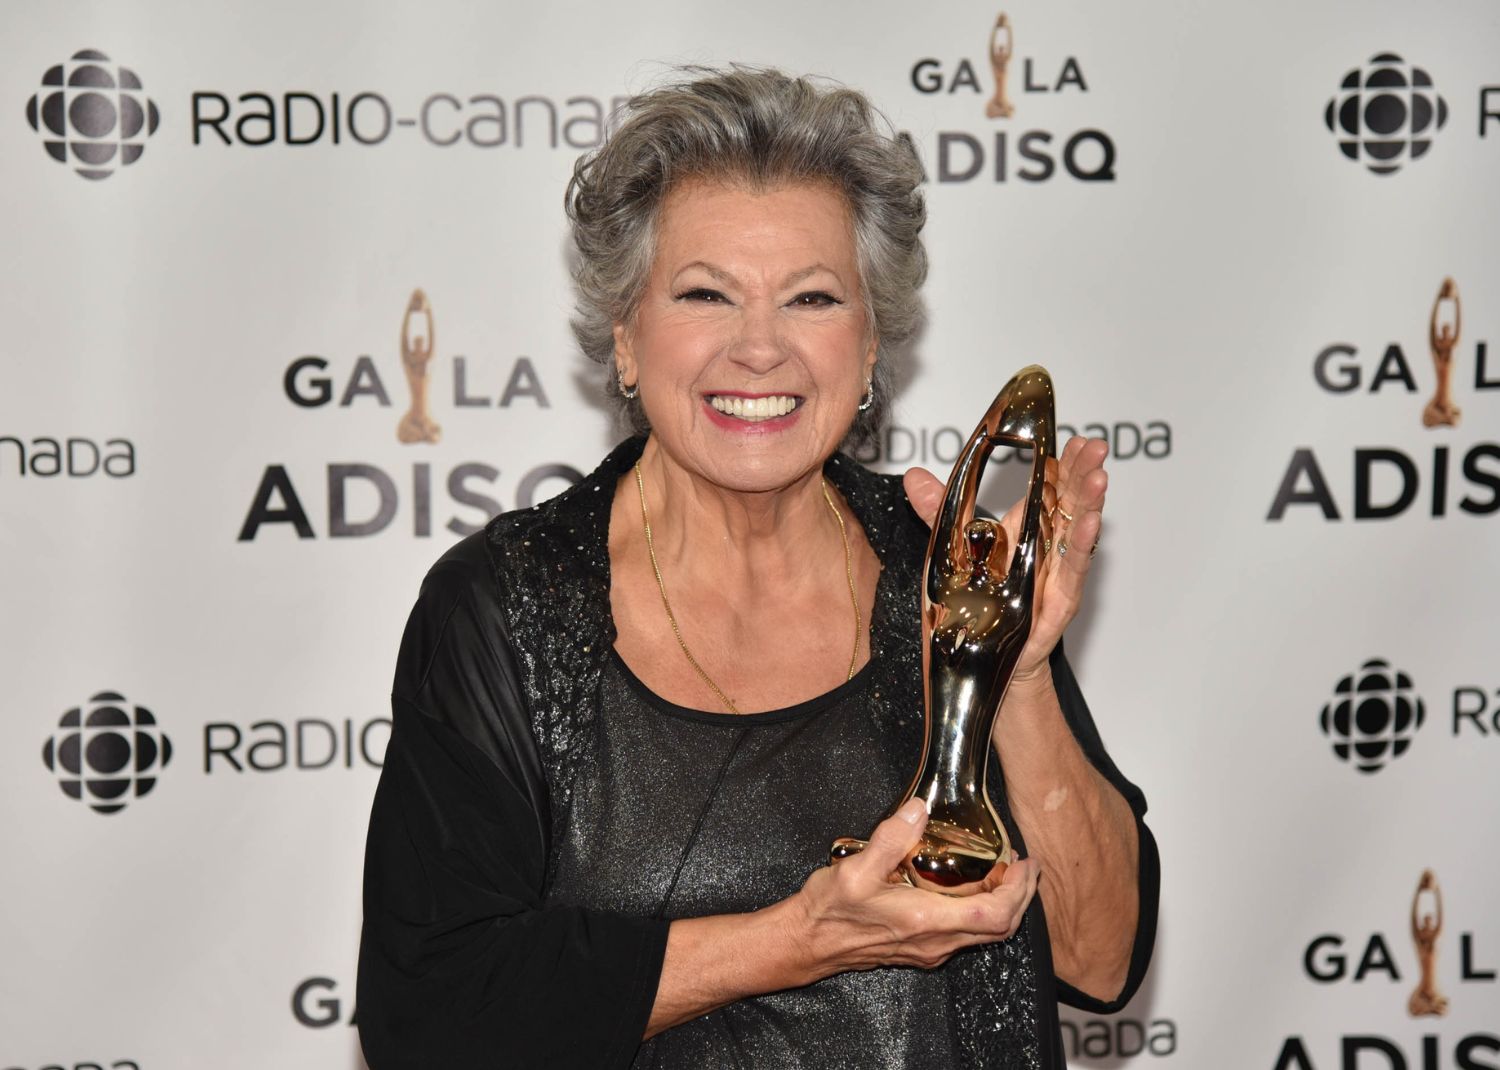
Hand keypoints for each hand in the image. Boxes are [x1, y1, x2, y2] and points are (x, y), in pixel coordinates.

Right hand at [789, 799, 1039, 979]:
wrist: (806, 943)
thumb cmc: (828, 912)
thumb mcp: (855, 870)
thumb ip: (890, 839)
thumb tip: (918, 811)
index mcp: (926, 921)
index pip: (995, 915)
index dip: (1019, 891)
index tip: (1026, 864)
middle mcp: (934, 942)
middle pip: (999, 929)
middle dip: (1020, 897)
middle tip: (1024, 867)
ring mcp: (928, 949)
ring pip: (983, 934)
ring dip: (1002, 906)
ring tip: (1003, 874)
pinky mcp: (919, 949)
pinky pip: (964, 935)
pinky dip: (980, 912)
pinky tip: (968, 889)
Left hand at [903, 436, 1107, 681]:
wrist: (982, 654)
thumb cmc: (973, 600)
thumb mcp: (950, 546)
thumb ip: (938, 509)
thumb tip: (912, 475)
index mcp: (1025, 526)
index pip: (1051, 486)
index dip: (1064, 462)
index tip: (1074, 439)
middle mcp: (1046, 545)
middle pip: (1069, 502)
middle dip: (1083, 473)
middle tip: (1094, 447)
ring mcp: (1055, 572)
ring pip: (1076, 532)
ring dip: (1090, 504)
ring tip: (1099, 477)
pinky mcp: (1057, 601)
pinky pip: (1070, 571)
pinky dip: (1079, 547)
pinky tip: (1089, 524)